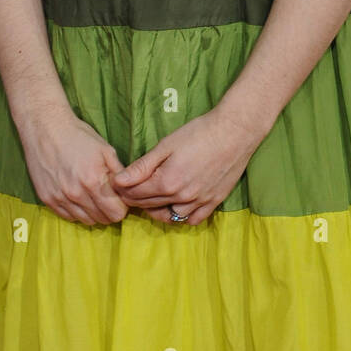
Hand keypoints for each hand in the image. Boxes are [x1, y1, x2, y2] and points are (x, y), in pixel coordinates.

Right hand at [18, 109, 129, 225]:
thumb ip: (120, 174)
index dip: (121, 206)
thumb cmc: (78, 135)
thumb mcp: (106, 150)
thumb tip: (130, 191)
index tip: (119, 196)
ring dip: (93, 212)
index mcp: (94, 181)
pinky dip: (76, 210)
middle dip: (109, 210)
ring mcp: (60, 198)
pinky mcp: (47, 199)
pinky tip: (77, 196)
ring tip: (91, 195)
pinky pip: (68, 217)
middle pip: (102, 219)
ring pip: (86, 220)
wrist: (45, 128)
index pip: (117, 213)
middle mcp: (76, 194)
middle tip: (106, 195)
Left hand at [110, 108, 261, 225]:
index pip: (135, 194)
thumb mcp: (166, 145)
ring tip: (151, 196)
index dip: (122, 189)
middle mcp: (182, 197)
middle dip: (134, 198)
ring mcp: (199, 202)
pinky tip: (176, 204)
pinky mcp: (214, 201)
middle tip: (128, 189)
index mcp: (167, 182)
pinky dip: (182, 215)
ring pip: (170, 216)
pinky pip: (193, 219)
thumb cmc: (199, 132)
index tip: (116, 183)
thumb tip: (118, 180)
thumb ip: (142, 166)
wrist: (234, 132)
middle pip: (149, 205)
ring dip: (156, 209)